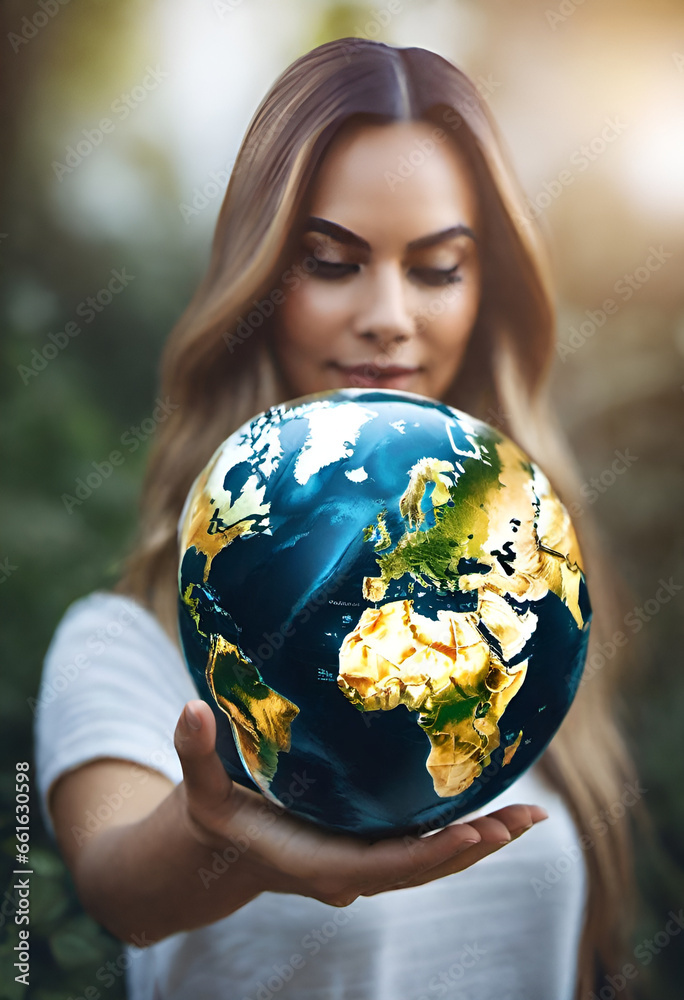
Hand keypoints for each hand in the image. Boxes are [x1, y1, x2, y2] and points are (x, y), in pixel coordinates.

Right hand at [174, 699, 547, 906]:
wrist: (215, 858)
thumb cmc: (212, 822)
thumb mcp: (200, 791)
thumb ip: (196, 752)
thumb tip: (192, 707)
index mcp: (313, 862)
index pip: (381, 867)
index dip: (429, 855)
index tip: (473, 833)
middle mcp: (346, 872)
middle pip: (422, 868)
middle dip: (474, 846)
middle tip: (524, 819)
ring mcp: (361, 864)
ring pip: (429, 861)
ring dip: (479, 841)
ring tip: (529, 816)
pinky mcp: (367, 850)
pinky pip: (421, 848)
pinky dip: (459, 833)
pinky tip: (493, 810)